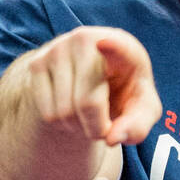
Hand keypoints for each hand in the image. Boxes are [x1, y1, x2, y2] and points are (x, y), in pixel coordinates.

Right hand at [22, 26, 162, 145]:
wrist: (97, 74)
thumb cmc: (125, 91)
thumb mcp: (143, 108)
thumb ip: (137, 126)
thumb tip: (113, 138)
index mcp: (124, 47)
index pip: (117, 46)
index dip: (112, 47)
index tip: (104, 44)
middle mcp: (87, 41)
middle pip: (87, 103)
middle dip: (97, 128)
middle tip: (104, 127)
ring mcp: (58, 49)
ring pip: (63, 112)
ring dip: (78, 127)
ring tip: (89, 115)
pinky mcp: (36, 62)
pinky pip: (47, 113)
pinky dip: (61, 124)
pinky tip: (72, 110)